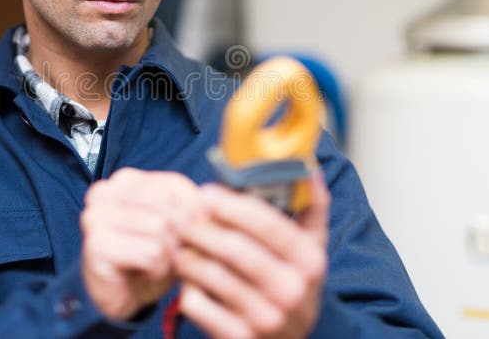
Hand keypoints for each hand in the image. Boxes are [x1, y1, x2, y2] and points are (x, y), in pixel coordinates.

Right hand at [80, 167, 201, 320]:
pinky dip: (158, 269)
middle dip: (180, 236)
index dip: (192, 215)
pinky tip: (145, 272)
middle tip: (169, 252)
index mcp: (124, 180)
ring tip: (155, 261)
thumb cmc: (152, 254)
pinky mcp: (97, 246)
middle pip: (168, 206)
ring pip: (161, 228)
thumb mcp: (179, 223)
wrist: (125, 294)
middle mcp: (104, 192)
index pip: (175, 187)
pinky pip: (151, 253)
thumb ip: (192, 206)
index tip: (184, 233)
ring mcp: (95, 218)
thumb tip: (210, 205)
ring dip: (169, 255)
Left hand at [174, 172, 330, 338]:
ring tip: (177, 241)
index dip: (234, 206)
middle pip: (236, 249)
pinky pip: (201, 306)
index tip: (207, 192)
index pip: (269, 225)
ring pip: (214, 277)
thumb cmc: (294, 283)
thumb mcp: (312, 248)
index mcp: (310, 261)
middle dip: (202, 227)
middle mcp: (292, 291)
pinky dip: (186, 288)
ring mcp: (266, 319)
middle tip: (181, 214)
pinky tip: (184, 275)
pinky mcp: (240, 338)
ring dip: (189, 254)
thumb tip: (309, 167)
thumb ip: (312, 207)